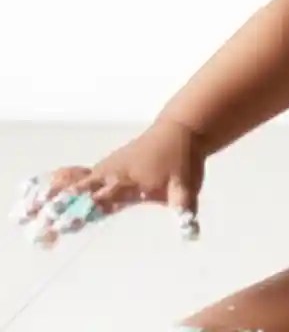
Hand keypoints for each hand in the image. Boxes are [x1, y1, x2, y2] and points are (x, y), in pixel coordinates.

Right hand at [11, 117, 206, 246]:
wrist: (181, 129)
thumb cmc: (183, 159)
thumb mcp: (186, 185)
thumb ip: (184, 209)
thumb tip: (190, 233)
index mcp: (125, 180)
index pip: (98, 201)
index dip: (79, 214)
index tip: (61, 228)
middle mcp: (110, 174)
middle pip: (78, 194)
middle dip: (58, 212)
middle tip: (36, 231)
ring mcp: (106, 169)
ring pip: (72, 184)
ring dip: (51, 199)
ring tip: (25, 213)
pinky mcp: (106, 168)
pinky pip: (77, 175)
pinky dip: (59, 182)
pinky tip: (38, 189)